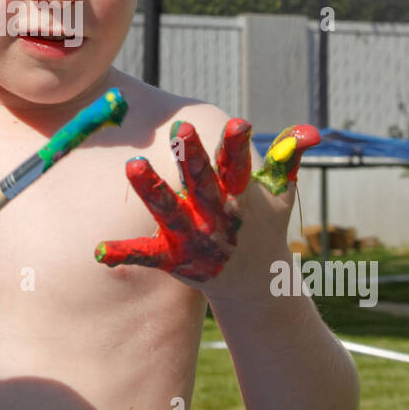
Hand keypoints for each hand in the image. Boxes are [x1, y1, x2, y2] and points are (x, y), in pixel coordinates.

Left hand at [94, 119, 320, 287]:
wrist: (257, 286)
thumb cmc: (265, 227)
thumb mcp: (282, 194)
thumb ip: (290, 157)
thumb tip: (309, 130)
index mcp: (241, 197)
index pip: (241, 166)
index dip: (239, 146)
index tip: (240, 123)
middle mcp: (218, 217)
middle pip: (203, 184)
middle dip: (193, 158)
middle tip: (181, 130)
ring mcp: (196, 240)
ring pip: (171, 212)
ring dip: (152, 190)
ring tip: (132, 165)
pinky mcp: (176, 260)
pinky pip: (148, 256)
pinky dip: (124, 254)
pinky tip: (99, 250)